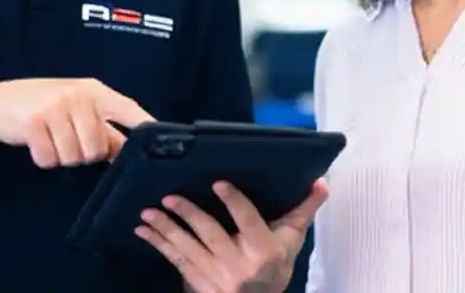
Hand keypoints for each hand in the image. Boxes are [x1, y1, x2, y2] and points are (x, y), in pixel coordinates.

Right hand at [0, 78, 152, 167]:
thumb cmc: (41, 106)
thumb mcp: (75, 107)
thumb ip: (102, 126)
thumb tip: (129, 151)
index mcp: (93, 90)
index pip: (128, 109)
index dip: (145, 128)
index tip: (164, 145)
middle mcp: (77, 95)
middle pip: (98, 148)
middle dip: (83, 153)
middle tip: (66, 138)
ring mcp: (55, 107)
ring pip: (75, 157)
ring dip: (62, 156)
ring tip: (50, 137)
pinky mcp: (34, 123)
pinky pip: (49, 159)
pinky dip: (42, 158)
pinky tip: (35, 142)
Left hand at [136, 179, 329, 292]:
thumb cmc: (276, 267)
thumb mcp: (293, 240)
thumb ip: (304, 210)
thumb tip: (321, 181)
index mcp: (265, 251)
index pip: (248, 222)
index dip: (234, 203)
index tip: (219, 183)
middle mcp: (240, 266)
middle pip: (212, 235)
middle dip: (189, 216)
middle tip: (169, 197)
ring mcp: (217, 278)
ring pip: (188, 250)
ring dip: (165, 230)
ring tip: (147, 213)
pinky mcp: (199, 285)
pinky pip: (176, 262)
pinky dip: (158, 245)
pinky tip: (143, 231)